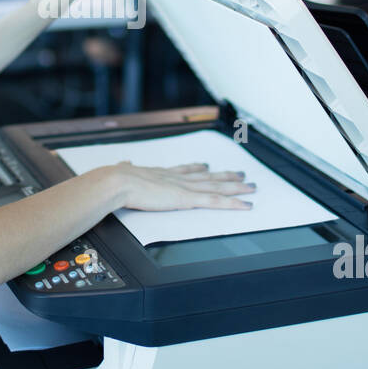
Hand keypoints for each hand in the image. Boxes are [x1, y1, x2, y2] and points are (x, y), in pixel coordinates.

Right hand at [102, 161, 255, 212]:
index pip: (186, 170)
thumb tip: (122, 163)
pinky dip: (233, 203)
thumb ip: (126, 168)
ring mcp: (185, 188)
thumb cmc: (116, 179)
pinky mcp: (188, 199)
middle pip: (208, 177)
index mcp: (162, 174)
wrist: (118, 181)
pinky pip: (216, 202)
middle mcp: (178, 178)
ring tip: (250, 186)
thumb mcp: (122, 170)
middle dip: (226, 176)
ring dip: (236, 187)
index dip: (198, 168)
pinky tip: (245, 205)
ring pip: (218, 187)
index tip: (206, 166)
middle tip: (241, 174)